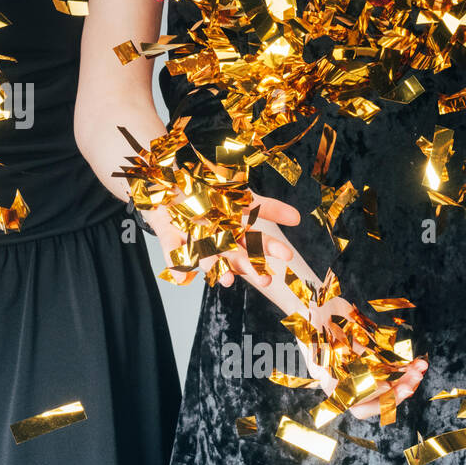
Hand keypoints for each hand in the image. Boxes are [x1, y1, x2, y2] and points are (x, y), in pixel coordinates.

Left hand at [147, 191, 300, 287]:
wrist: (167, 184)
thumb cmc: (206, 193)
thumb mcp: (241, 196)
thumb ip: (267, 208)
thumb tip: (298, 218)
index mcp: (233, 230)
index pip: (256, 241)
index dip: (270, 248)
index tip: (287, 255)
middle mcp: (214, 238)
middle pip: (233, 254)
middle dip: (248, 266)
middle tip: (264, 279)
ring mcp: (191, 237)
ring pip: (204, 254)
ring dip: (215, 266)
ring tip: (227, 279)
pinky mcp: (168, 233)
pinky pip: (171, 249)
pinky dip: (175, 262)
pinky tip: (181, 280)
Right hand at [301, 295, 429, 419]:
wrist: (315, 300)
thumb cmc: (308, 321)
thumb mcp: (313, 341)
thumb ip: (325, 363)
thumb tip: (336, 383)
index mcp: (333, 383)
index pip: (358, 405)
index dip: (375, 401)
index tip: (387, 386)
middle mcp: (350, 379)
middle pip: (379, 397)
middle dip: (399, 391)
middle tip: (414, 381)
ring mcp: (363, 367)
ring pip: (391, 382)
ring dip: (408, 377)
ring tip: (421, 366)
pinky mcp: (372, 354)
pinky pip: (394, 365)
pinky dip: (407, 364)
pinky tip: (418, 359)